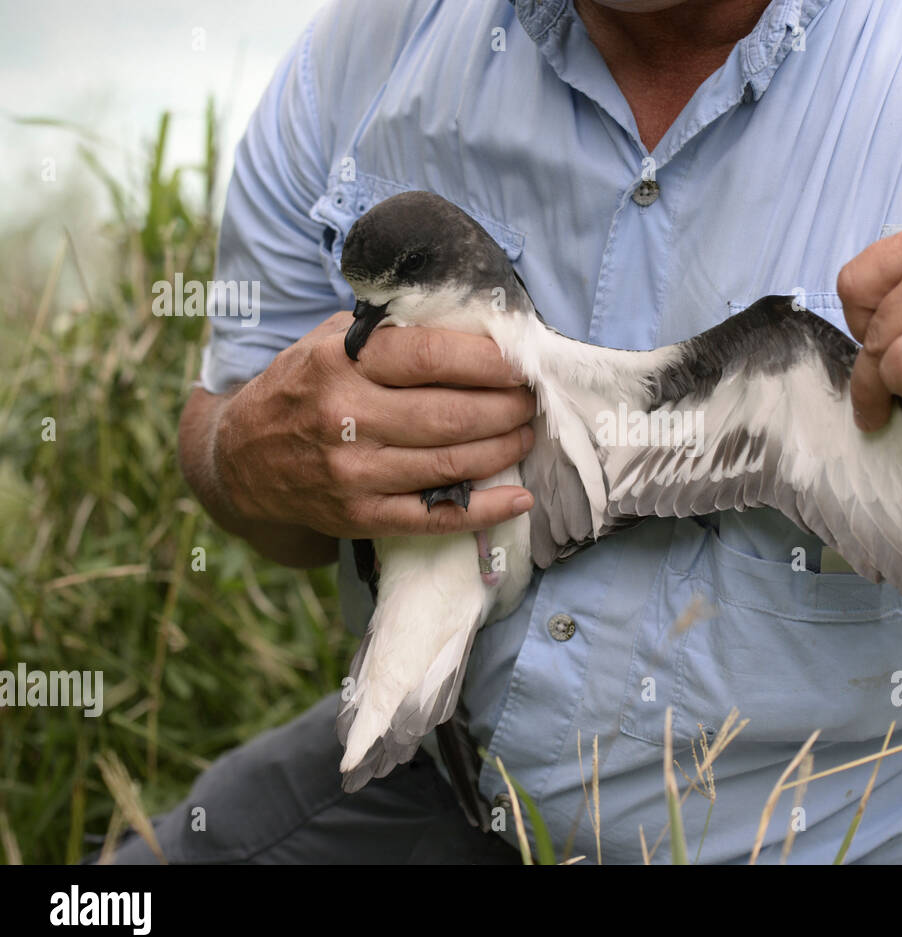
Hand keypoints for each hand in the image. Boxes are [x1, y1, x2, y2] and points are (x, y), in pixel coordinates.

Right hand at [213, 311, 535, 537]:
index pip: (431, 356)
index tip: (520, 361)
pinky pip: (434, 517)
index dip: (488, 360)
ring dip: (503, 449)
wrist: (241, 457)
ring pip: (450, 463)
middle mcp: (344, 418)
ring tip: (526, 432)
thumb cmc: (302, 387)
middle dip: (507, 407)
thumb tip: (471, 324)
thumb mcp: (330, 341)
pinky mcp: (360, 516)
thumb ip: (390, 330)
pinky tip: (518, 499)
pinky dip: (483, 511)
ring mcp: (352, 473)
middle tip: (531, 399)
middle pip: (451, 414)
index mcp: (339, 363)